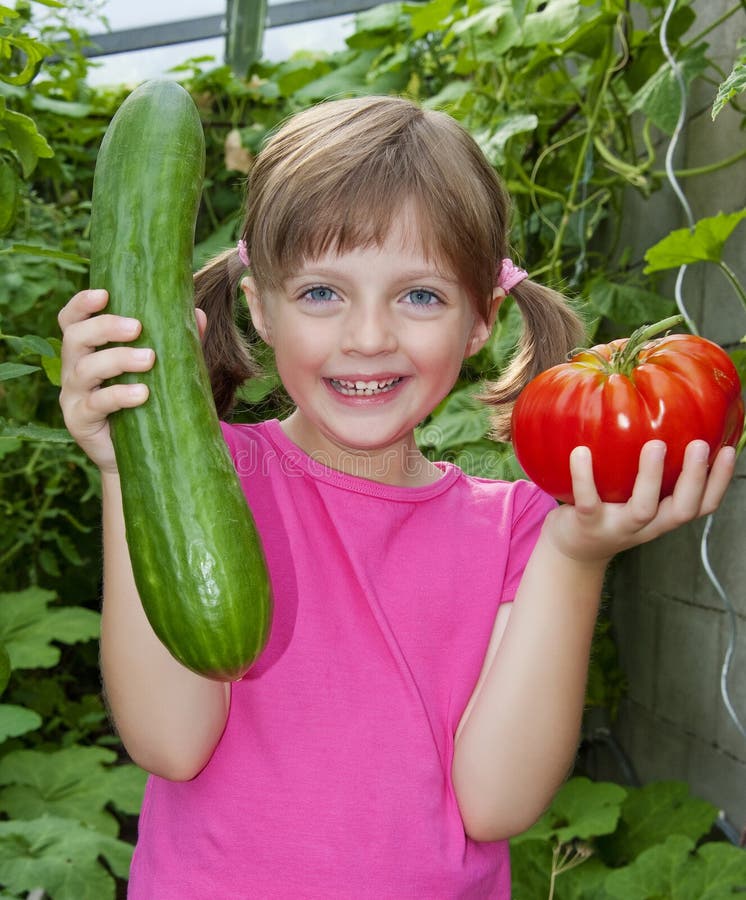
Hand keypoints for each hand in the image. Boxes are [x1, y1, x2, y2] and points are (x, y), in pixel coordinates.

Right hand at [58, 290, 206, 473]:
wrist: (141, 455)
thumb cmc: (150, 405)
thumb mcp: (164, 371)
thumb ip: (177, 343)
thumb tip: (199, 314)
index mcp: (87, 351)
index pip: (72, 321)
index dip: (81, 304)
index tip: (104, 294)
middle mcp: (74, 370)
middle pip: (75, 337)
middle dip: (105, 327)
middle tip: (138, 327)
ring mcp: (73, 397)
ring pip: (85, 369)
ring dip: (118, 359)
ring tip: (150, 358)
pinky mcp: (80, 422)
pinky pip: (95, 404)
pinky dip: (119, 395)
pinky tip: (142, 394)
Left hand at [542, 439, 736, 564]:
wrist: (571, 551)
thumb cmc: (608, 513)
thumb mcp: (635, 498)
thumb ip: (651, 475)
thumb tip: (666, 424)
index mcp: (663, 517)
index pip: (702, 505)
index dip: (719, 482)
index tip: (729, 451)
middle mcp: (646, 526)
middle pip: (681, 510)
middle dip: (694, 478)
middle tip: (699, 444)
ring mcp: (617, 526)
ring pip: (642, 509)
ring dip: (651, 477)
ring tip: (656, 444)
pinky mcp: (587, 524)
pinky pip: (588, 501)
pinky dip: (584, 477)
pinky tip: (581, 451)